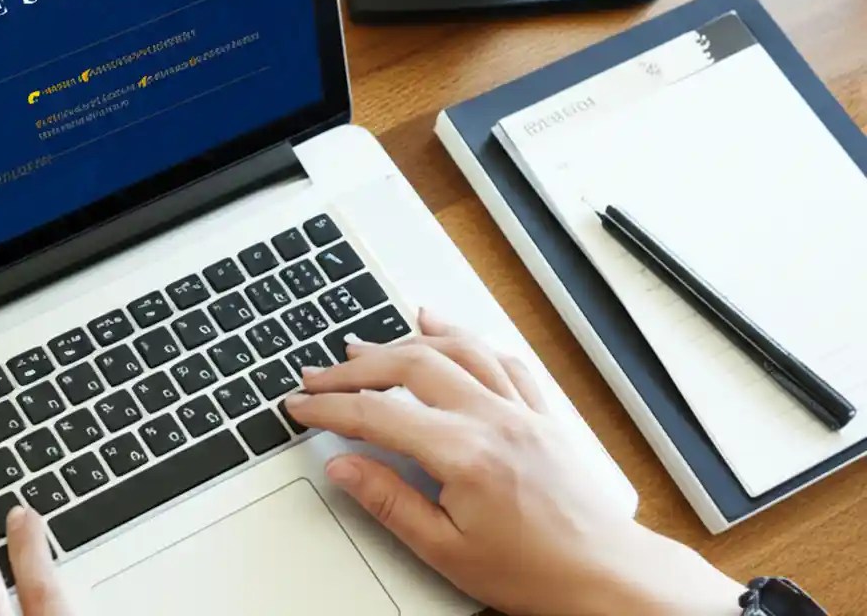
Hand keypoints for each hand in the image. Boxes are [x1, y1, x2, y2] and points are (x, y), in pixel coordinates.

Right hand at [285, 312, 742, 615]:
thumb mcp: (445, 550)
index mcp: (465, 454)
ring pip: (455, 351)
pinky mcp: (539, 414)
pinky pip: (501, 359)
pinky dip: (466, 337)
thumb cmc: (535, 572)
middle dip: (356, 367)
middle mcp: (493, 419)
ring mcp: (520, 410)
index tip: (301, 405)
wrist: (606, 577)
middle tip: (319, 375)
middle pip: (411, 367)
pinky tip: (444, 330)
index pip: (378, 415)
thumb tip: (344, 467)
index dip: (330, 407)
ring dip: (404, 341)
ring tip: (364, 343)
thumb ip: (389, 501)